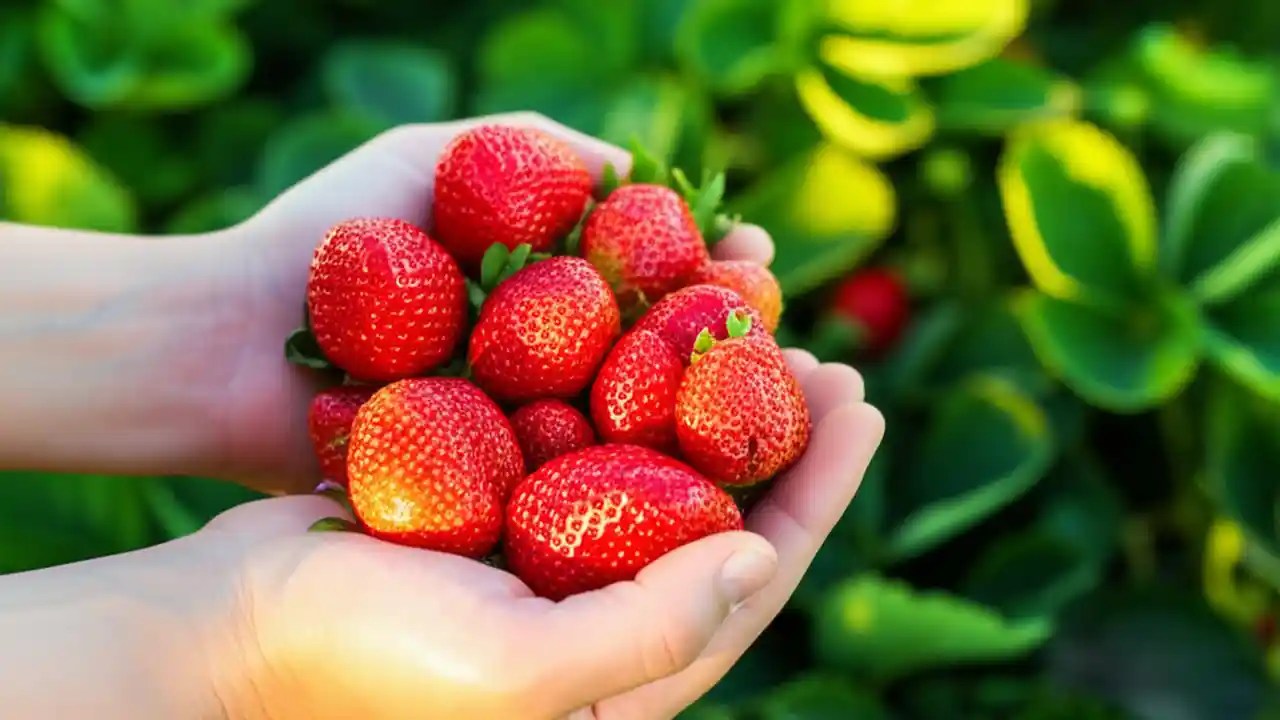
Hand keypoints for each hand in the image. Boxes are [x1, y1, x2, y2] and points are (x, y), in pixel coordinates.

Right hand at [202, 358, 881, 718]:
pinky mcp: (499, 506)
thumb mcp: (521, 670)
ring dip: (705, 397)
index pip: (755, 582)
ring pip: (658, 468)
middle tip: (823, 354)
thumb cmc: (364, 660)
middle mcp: (599, 617)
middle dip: (780, 435)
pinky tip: (642, 325)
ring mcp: (549, 558)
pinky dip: (621, 381)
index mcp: (625, 677)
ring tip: (748, 324)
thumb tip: (767, 557)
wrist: (227, 623)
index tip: (862, 402)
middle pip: (720, 517)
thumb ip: (653, 629)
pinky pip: (586, 435)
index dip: (820, 491)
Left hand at [216, 112, 785, 493]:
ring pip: (626, 420)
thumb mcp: (442, 155)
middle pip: (652, 351)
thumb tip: (647, 171)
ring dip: (699, 413)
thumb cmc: (322, 238)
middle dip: (725, 345)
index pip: (649, 276)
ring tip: (767, 399)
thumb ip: (540, 153)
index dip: (710, 270)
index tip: (762, 262)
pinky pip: (568, 479)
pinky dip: (630, 473)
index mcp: (531, 287)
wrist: (223, 340)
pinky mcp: (481, 484)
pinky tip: (692, 468)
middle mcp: (533, 357)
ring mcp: (511, 422)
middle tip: (789, 340)